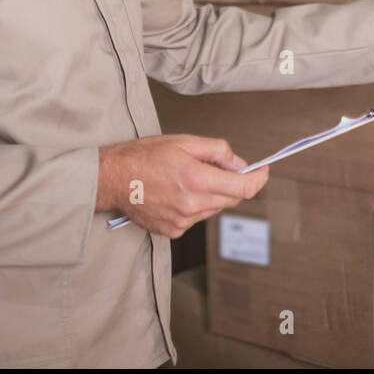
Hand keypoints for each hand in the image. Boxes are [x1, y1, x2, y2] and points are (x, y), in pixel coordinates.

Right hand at [95, 134, 268, 237]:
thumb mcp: (183, 142)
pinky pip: (196, 218)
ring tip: (187, 179)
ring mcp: (183, 221)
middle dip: (232, 183)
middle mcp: (193, 205)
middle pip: (231, 199)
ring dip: (211, 194)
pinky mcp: (174, 231)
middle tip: (217, 167)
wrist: (111, 179)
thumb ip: (216, 151)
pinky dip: (194, 205)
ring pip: (213, 208)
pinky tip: (175, 194)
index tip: (262, 171)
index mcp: (197, 180)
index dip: (258, 179)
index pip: (244, 188)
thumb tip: (238, 163)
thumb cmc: (142, 157)